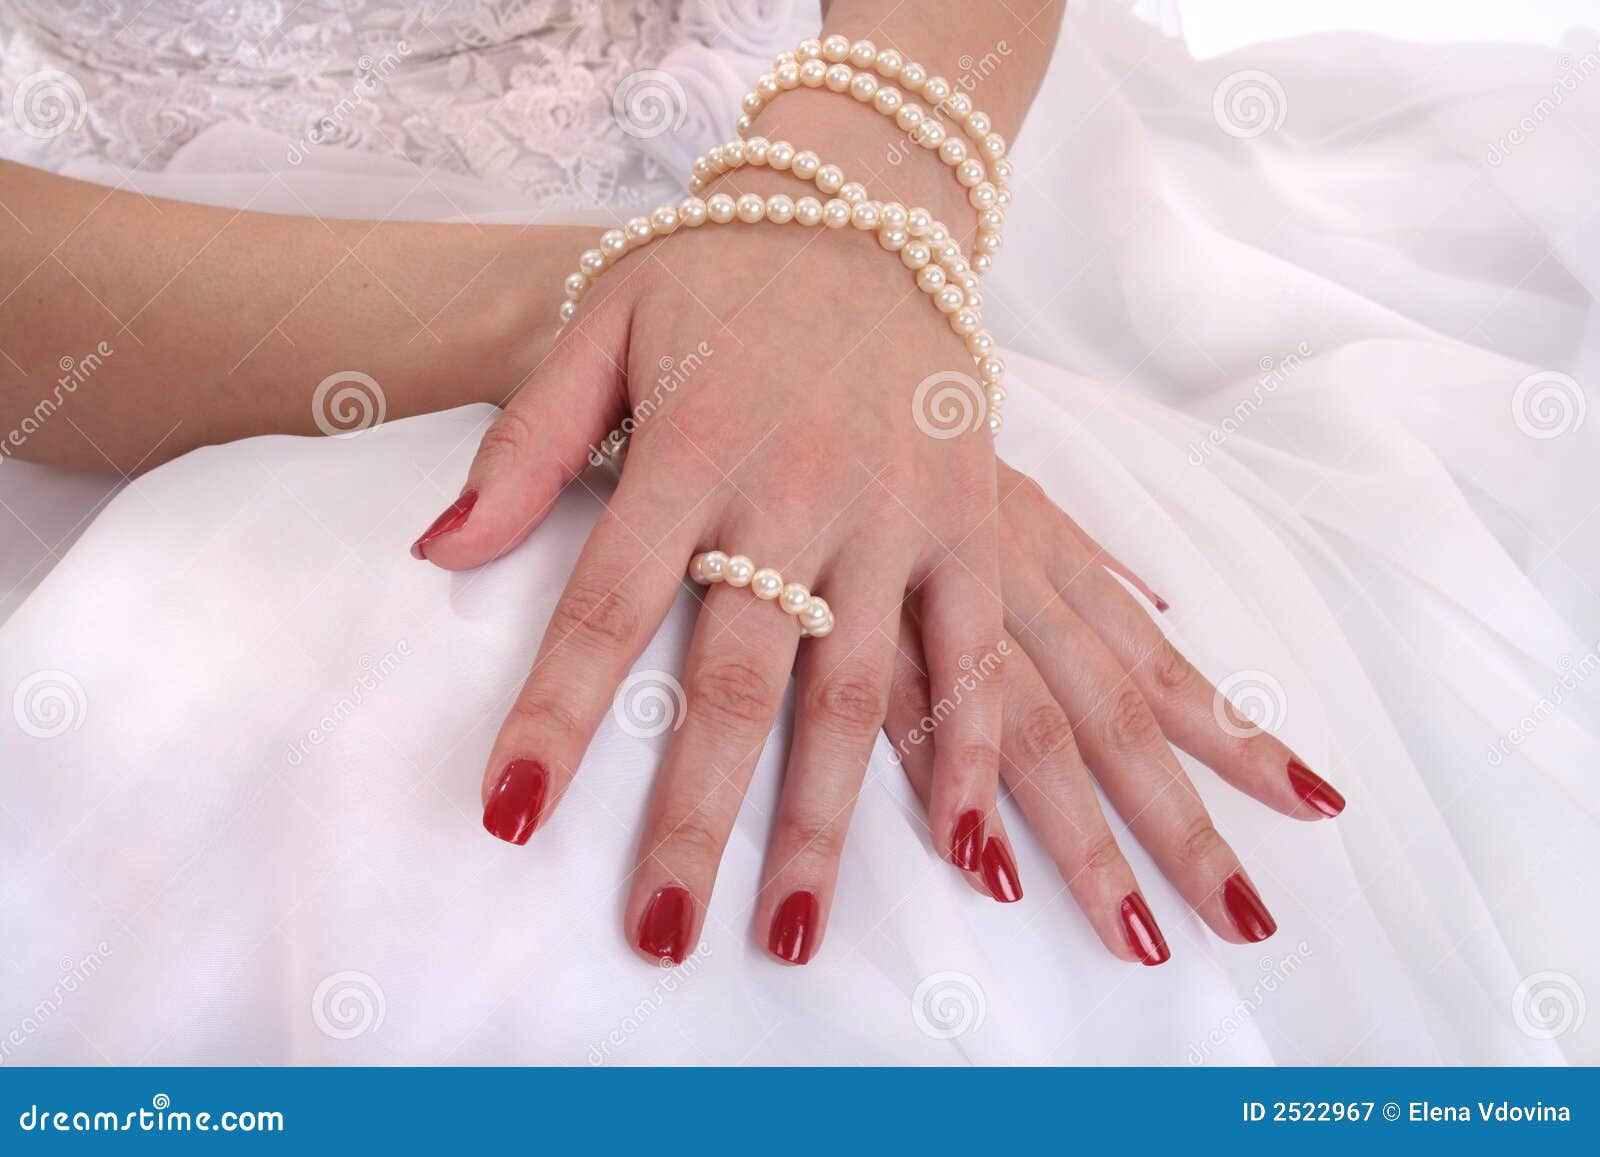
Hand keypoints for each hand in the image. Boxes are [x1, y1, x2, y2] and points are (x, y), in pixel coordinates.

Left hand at [412, 158, 1023, 965]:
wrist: (872, 206)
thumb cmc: (721, 269)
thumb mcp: (601, 321)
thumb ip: (525, 444)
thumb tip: (434, 554)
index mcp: (691, 448)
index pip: (607, 605)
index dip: (556, 717)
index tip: (508, 821)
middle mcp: (796, 492)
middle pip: (737, 681)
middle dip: (693, 819)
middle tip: (657, 937)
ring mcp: (894, 513)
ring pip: (860, 692)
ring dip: (825, 821)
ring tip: (789, 934)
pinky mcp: (969, 519)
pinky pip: (976, 649)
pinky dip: (972, 749)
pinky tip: (959, 850)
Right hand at [886, 462, 1345, 963]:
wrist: (813, 343)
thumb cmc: (910, 422)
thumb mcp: (1008, 480)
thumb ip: (1079, 552)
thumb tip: (1158, 601)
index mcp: (1055, 558)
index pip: (1163, 666)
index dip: (1238, 740)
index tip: (1317, 804)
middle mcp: (1016, 588)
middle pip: (1118, 722)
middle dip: (1184, 827)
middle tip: (1247, 920)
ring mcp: (939, 604)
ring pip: (1034, 733)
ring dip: (1084, 841)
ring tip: (1135, 935)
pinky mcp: (852, 618)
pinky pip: (913, 709)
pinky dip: (954, 785)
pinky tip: (982, 859)